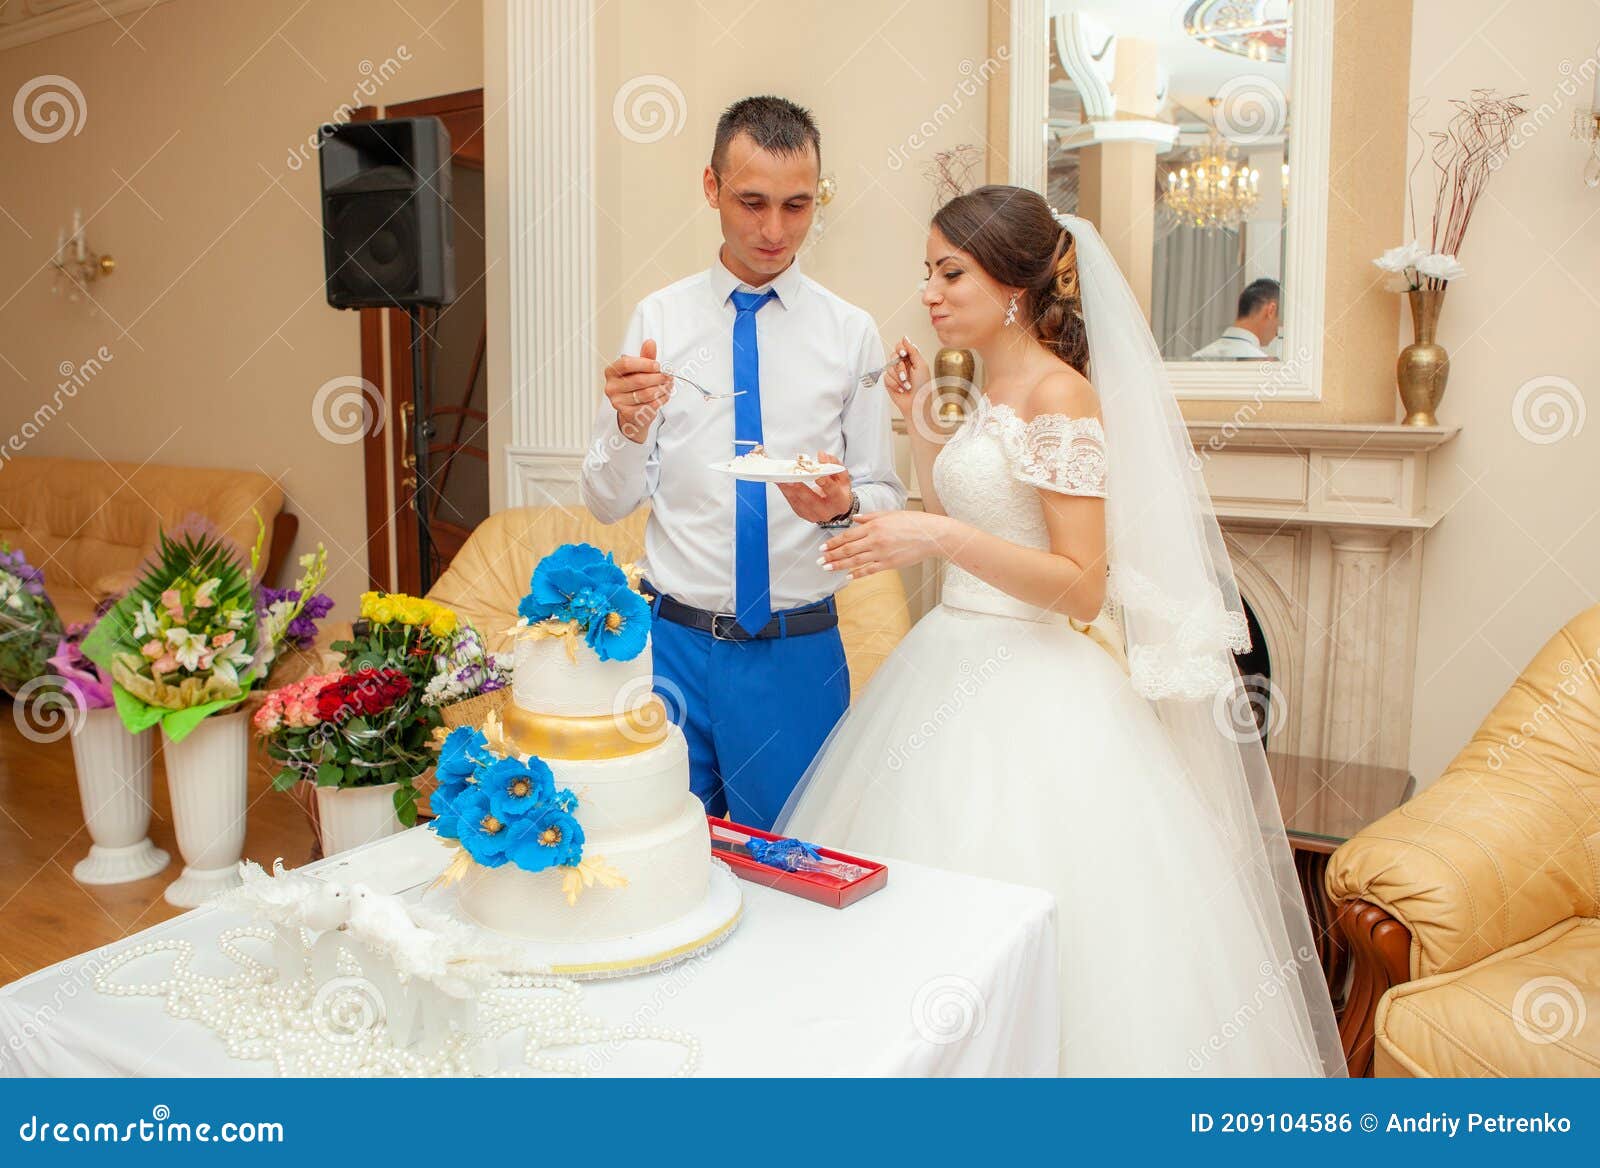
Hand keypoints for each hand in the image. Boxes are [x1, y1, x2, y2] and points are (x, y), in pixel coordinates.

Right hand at [603, 338, 673, 443]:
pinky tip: (664, 395)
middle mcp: (611, 387)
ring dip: (662, 388)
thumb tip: (650, 343)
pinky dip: (661, 400)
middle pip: (639, 380)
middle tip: (668, 376)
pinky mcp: (627, 414)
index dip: (645, 363)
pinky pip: (649, 406)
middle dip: (658, 377)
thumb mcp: (640, 368)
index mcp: (611, 371)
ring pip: (646, 393)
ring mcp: (617, 402)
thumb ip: (646, 357)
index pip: (626, 364)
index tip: (658, 365)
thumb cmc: (635, 386)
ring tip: (668, 385)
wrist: (633, 411)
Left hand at [776, 452, 850, 522]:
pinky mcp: (802, 513)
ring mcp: (813, 514)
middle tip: (791, 478)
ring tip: (780, 478)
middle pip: (811, 500)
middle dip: (800, 488)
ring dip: (788, 489)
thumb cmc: (838, 489)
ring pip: (798, 502)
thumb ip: (833, 464)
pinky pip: (791, 501)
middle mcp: (826, 511)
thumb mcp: (841, 475)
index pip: (833, 492)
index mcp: (840, 501)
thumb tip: (822, 455)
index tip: (818, 475)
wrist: (835, 506)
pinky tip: (779, 481)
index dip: (826, 483)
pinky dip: (785, 490)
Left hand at [819, 510, 949, 579]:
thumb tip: (855, 519)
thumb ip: (870, 517)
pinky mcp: (889, 564)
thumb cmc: (914, 523)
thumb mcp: (890, 514)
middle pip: (847, 550)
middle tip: (820, 561)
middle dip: (831, 556)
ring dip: (839, 565)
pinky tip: (848, 576)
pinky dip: (857, 574)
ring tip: (827, 568)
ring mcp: (881, 553)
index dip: (833, 543)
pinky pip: (869, 570)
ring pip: (855, 561)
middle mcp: (875, 540)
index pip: (847, 536)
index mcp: (874, 526)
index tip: (823, 547)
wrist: (932, 535)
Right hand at [881, 336, 930, 420]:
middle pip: (892, 356)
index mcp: (911, 359)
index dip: (900, 349)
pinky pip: (886, 378)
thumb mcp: (921, 365)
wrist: (916, 404)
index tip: (903, 354)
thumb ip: (913, 351)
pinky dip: (895, 384)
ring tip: (906, 385)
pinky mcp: (889, 382)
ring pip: (889, 368)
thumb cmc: (922, 386)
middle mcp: (902, 365)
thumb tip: (905, 337)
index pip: (900, 347)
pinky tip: (902, 390)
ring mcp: (895, 374)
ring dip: (898, 378)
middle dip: (899, 366)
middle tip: (906, 375)